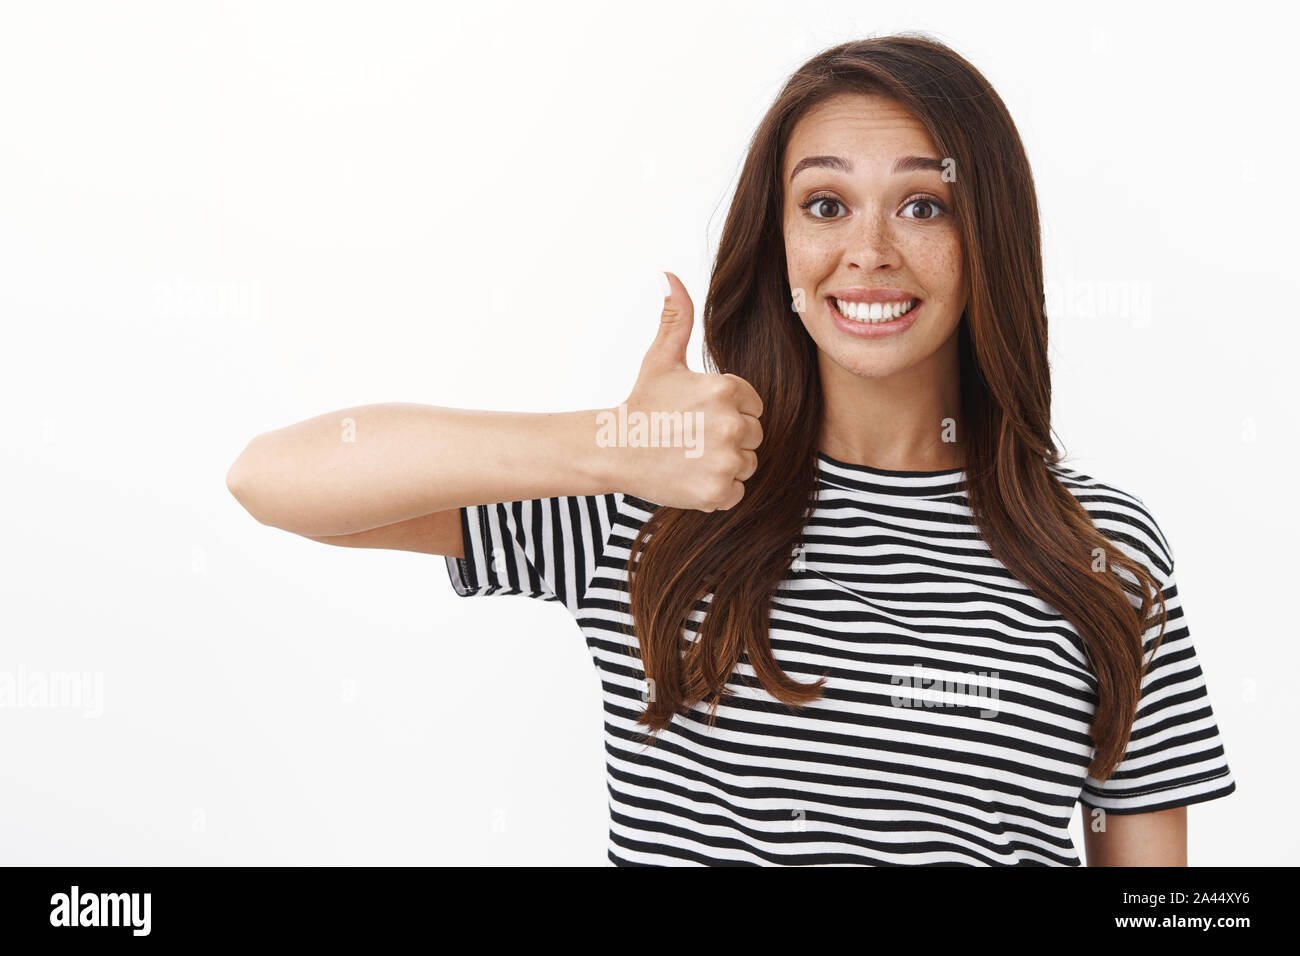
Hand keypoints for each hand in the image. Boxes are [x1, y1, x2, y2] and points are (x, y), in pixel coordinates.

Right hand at [608, 271, 762, 510]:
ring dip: (725, 464)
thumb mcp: (661, 358)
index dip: (728, 411)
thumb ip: (677, 318)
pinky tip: (690, 475)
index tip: (697, 415)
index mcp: (726, 389)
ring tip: (691, 456)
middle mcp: (732, 424)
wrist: (615, 450)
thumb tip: (670, 275)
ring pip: (748, 464)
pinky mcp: (719, 491)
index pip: (753, 405)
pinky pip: (737, 491)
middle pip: (754, 435)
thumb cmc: (643, 403)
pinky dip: (717, 490)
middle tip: (691, 437)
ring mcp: (726, 460)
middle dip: (728, 438)